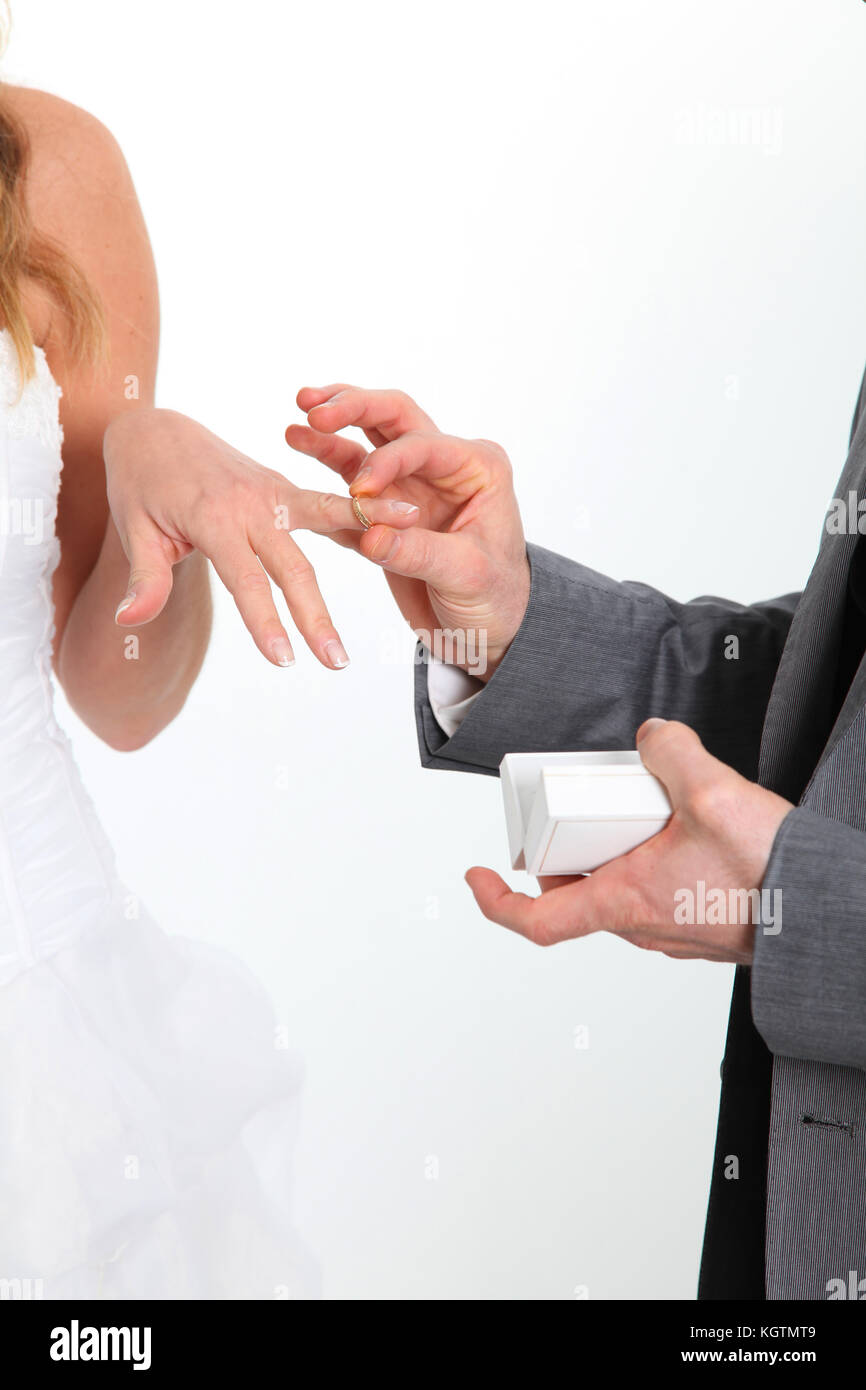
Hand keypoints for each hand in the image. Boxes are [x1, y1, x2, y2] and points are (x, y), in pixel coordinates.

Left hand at [104, 407, 419, 667]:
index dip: (266, 623)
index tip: (284, 662)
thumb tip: (128, 621)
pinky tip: (407, 515)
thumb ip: (144, 579)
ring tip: (412, 541)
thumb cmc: (141, 486)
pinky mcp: (284, 487)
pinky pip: (329, 502)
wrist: (154, 431)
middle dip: (316, 617)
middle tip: (337, 661)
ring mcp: (273, 490)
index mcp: (213, 518)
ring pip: (327, 520)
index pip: (246, 581)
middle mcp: (250, 502)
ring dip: (369, 534)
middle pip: (293, 566)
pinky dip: (365, 508)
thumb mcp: (134, 532)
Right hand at [285, 385, 529, 678]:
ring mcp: (410, 485)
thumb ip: (418, 552)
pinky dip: (322, 469)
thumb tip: (371, 537)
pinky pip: (348, 484)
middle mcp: (442, 466)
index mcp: (476, 468)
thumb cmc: (495, 599)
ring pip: (365, 444)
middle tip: (312, 409)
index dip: (386, 461)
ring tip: (294, 426)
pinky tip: (295, 451)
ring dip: (329, 433)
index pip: (421, 444)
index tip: (359, 487)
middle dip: (352, 408)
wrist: (487, 631)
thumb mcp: (466, 576)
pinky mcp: (385, 510)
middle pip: (392, 419)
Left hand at [466, 719, 793, 961]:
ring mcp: (672, 929)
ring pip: (619, 890)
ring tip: (632, 810)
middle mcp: (642, 925)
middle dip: (566, 851)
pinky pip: (656, 892)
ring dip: (612, 853)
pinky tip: (680, 828)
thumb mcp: (710, 792)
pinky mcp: (701, 923)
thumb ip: (670, 752)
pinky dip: (649, 860)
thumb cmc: (771, 875)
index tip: (479, 876)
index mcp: (624, 903)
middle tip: (571, 812)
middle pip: (577, 893)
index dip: (497, 900)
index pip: (538, 920)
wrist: (828, 909)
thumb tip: (652, 735)